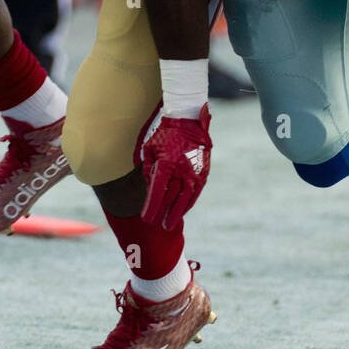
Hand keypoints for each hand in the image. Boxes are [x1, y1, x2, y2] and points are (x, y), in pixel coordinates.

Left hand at [140, 104, 211, 230]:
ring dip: (176, 214)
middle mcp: (181, 171)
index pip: (157, 193)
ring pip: (184, 200)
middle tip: (155, 225)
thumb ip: (149, 170)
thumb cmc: (165, 135)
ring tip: (169, 224)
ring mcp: (194, 173)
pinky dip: (188, 204)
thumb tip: (150, 189)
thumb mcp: (150, 150)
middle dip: (161, 214)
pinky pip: (195, 193)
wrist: (188, 122)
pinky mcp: (202, 173)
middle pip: (170, 199)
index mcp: (166, 165)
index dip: (151, 208)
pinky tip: (181, 211)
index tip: (145, 219)